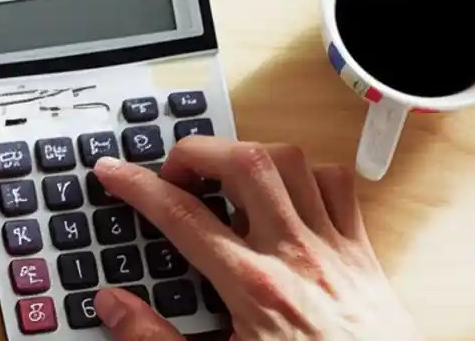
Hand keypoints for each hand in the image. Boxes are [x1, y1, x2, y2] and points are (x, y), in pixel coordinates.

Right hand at [91, 138, 420, 340]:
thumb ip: (156, 340)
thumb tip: (114, 304)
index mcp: (254, 289)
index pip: (182, 215)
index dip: (137, 186)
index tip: (112, 172)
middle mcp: (295, 255)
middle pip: (244, 164)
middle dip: (197, 152)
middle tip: (173, 174)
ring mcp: (334, 248)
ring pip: (293, 162)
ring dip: (248, 156)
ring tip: (222, 177)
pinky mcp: (362, 253)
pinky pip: (338, 186)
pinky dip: (306, 176)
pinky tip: (283, 196)